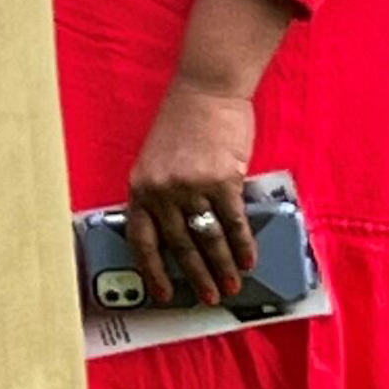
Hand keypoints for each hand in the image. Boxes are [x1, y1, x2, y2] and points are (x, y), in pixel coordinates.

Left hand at [120, 80, 261, 309]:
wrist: (206, 92)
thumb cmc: (183, 124)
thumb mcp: (159, 162)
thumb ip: (166, 196)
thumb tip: (184, 235)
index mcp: (139, 187)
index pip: (140, 240)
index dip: (151, 270)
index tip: (161, 292)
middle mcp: (161, 191)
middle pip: (178, 246)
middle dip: (195, 276)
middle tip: (207, 296)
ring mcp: (190, 187)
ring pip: (208, 239)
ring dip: (222, 266)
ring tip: (231, 285)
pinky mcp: (222, 180)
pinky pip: (234, 222)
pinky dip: (243, 244)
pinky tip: (249, 259)